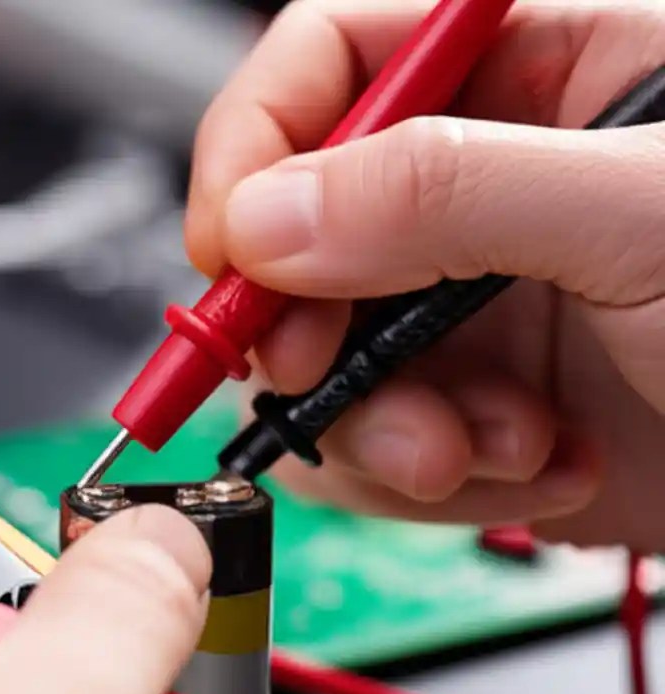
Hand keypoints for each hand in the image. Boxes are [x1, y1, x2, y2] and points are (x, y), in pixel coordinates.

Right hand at [186, 0, 664, 549]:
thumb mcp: (647, 213)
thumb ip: (445, 190)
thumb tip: (269, 216)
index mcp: (542, 66)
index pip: (332, 55)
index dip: (256, 140)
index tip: (234, 243)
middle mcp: (489, 180)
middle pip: (302, 217)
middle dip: (301, 313)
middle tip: (305, 369)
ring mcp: (476, 297)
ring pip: (325, 345)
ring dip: (375, 419)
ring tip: (468, 446)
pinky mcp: (481, 399)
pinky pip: (377, 434)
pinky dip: (428, 473)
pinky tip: (526, 465)